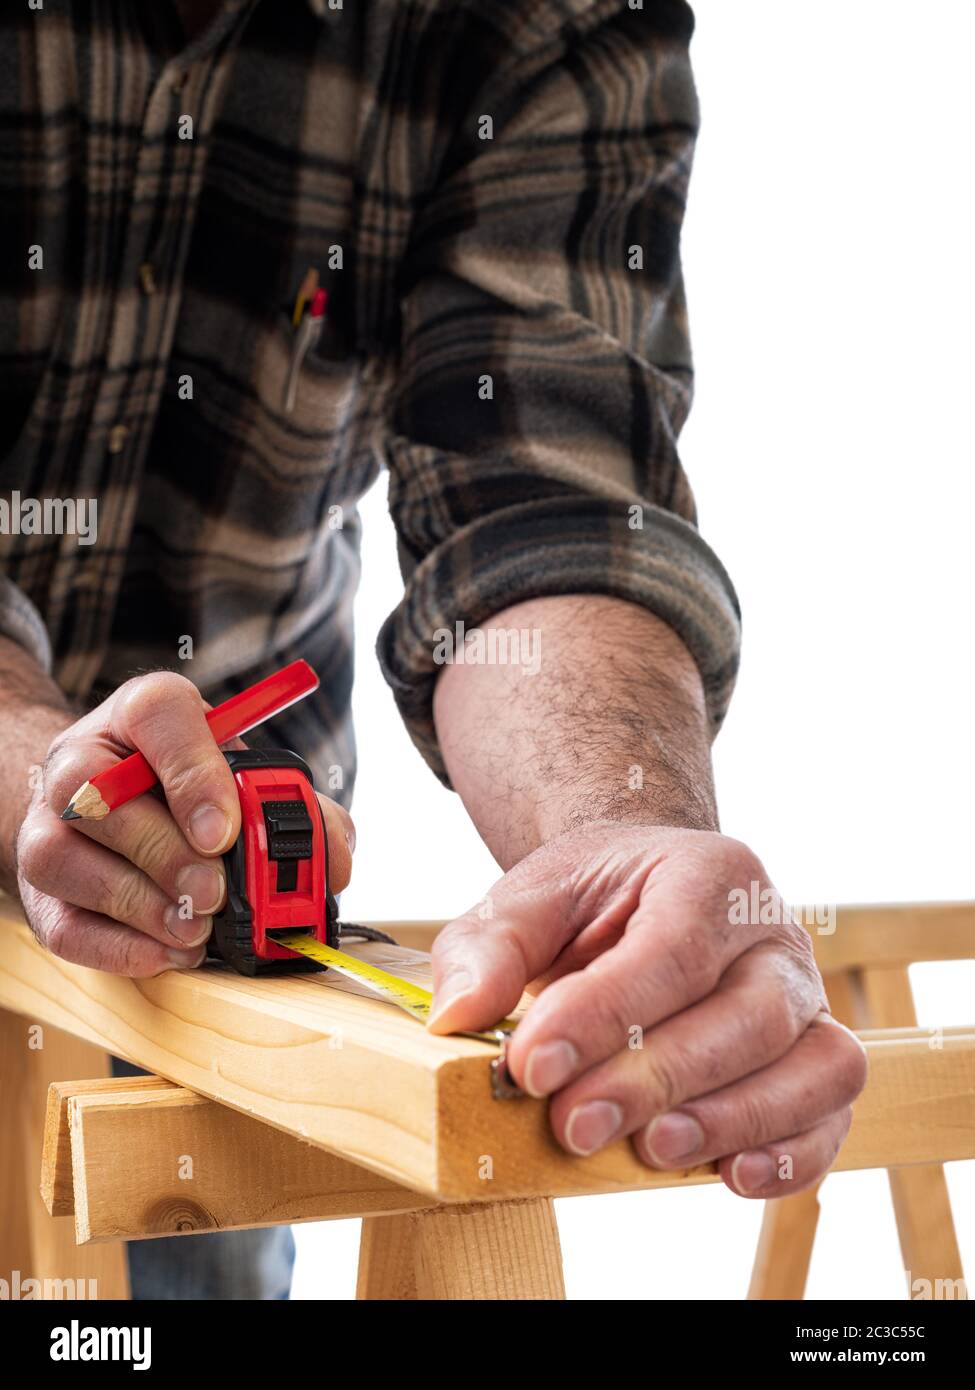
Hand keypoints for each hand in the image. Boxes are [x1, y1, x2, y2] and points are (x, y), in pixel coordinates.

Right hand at [15, 671, 354, 976]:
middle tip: (215, 891)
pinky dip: (119, 947)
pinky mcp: (40, 891)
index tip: (225, 830)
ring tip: (197, 927)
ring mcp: (48, 824)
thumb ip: (298, 806)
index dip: (193, 773)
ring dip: (140, 904)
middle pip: (99, 798)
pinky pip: (62, 923)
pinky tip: (170, 950)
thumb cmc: (187, 784)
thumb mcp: (244, 774)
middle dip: (167, 854)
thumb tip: (334, 861)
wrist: (110, 802)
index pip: (158, 715)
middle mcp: (81, 759)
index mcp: (142, 713)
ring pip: (63, 860)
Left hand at [428, 822, 865, 1197]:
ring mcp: (805, 997)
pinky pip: (832, 1111)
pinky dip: (793, 1153)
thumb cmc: (590, 902)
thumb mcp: (526, 901)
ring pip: (816, 1065)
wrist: (645, 895)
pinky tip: (728, 1176)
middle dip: (658, 1079)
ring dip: (733, 1119)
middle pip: (750, 1015)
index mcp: (708, 874)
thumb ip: (487, 948)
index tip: (532, 1067)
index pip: (672, 950)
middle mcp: (772, 933)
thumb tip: (459, 1015)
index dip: (604, 1015)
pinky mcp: (815, 1056)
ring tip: (649, 1150)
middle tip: (573, 1125)